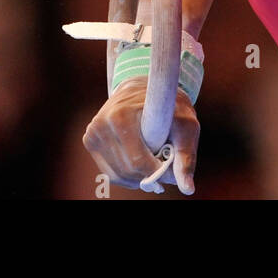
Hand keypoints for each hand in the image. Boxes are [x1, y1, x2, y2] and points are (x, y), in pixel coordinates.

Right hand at [82, 76, 199, 194]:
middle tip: (163, 168)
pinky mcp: (90, 140)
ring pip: (117, 175)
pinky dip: (126, 175)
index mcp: (122, 115)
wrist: (144, 87)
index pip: (137, 160)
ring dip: (137, 177)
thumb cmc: (168, 106)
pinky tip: (139, 165)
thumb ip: (186, 156)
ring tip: (153, 165)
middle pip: (127, 170)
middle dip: (148, 175)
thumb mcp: (185, 125)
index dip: (156, 171)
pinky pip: (109, 172)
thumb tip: (188, 189)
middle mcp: (102, 123)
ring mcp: (93, 132)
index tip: (169, 169)